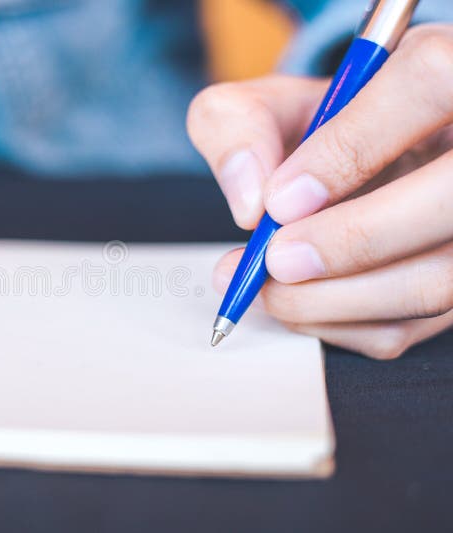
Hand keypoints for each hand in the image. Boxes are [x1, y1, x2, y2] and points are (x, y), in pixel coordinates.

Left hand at [187, 24, 452, 359]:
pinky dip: (341, 325)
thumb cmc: (314, 133)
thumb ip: (236, 125)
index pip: (426, 84)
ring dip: (336, 299)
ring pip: (436, 279)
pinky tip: (296, 304)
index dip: (348, 149)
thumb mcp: (267, 106)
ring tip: (268, 287)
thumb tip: (251, 201)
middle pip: (449, 199)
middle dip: (351, 242)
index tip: (278, 200)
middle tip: (274, 260)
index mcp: (444, 70)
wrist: (356, 167)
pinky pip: (410, 326)